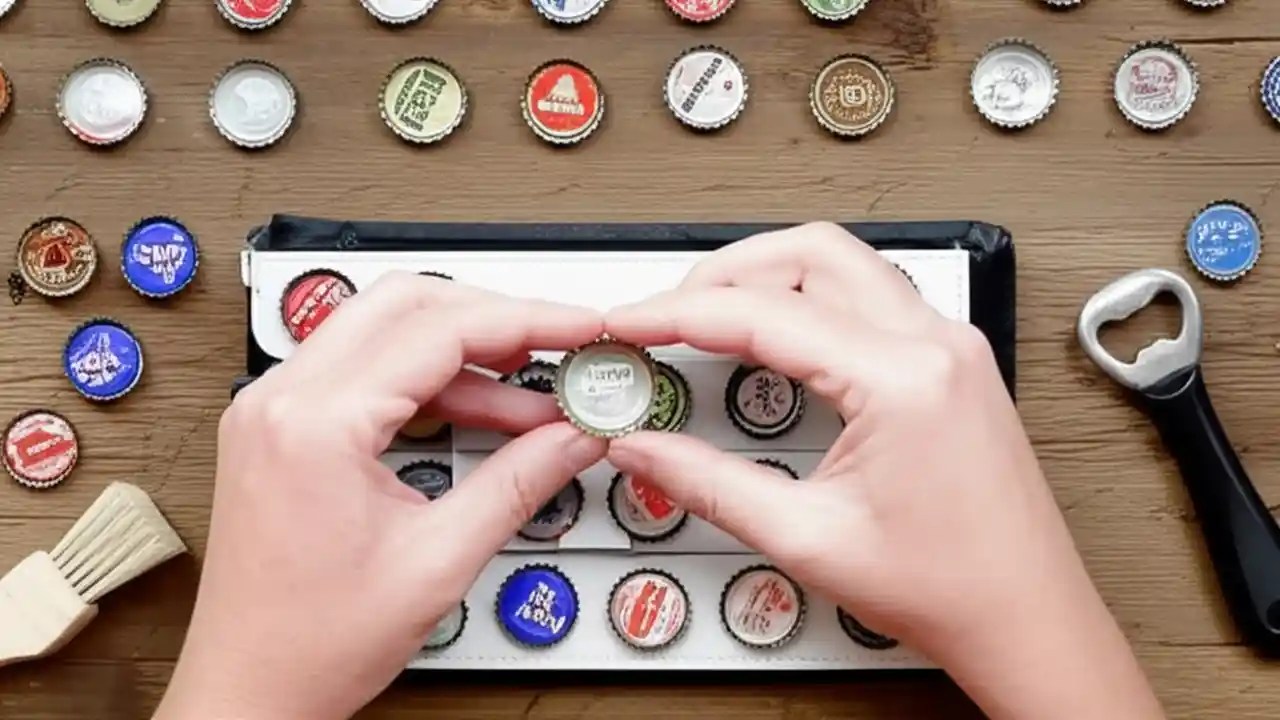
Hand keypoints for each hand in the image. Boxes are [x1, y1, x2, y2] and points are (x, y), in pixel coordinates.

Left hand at [154, 273, 607, 719]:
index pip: (439, 330)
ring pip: (386, 330)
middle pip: (407, 304)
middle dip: (495, 317)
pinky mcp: (280, 427)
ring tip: (534, 399)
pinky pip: (365, 372)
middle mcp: (280, 400)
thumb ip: (519, 484)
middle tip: (558, 343)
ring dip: (466, 353)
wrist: (248, 692)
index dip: (526, 321)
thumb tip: (575, 436)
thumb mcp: (438, 562)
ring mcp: (273, 409)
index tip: (578, 327)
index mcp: (313, 423)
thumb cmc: (310, 645)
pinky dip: (430, 382)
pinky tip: (482, 412)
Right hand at [604, 223, 1163, 719]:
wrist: (1026, 619)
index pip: (764, 313)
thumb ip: (707, 484)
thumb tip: (643, 448)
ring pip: (844, 264)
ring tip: (709, 316)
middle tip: (666, 311)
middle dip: (725, 272)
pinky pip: (872, 298)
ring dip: (770, 277)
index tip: (630, 322)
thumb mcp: (807, 539)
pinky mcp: (954, 363)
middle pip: (809, 254)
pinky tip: (775, 336)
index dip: (678, 312)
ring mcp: (951, 348)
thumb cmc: (951, 588)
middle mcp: (936, 345)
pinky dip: (811, 301)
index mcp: (903, 378)